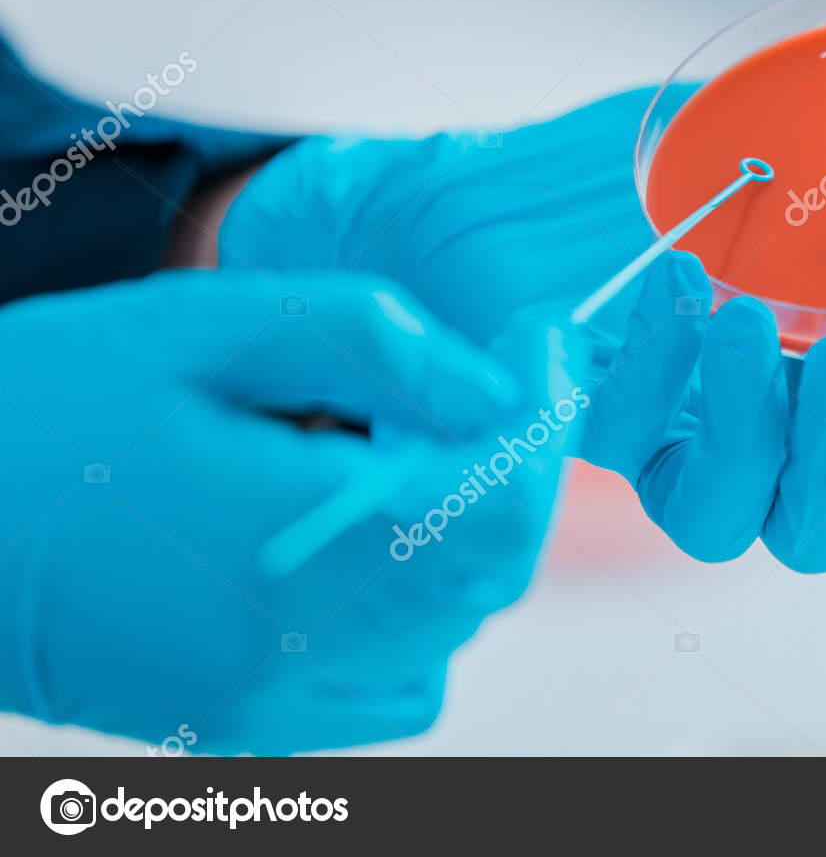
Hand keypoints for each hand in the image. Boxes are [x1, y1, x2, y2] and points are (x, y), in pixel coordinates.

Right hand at [0, 271, 575, 752]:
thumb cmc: (49, 404)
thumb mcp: (211, 330)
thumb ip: (376, 347)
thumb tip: (498, 388)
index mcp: (299, 549)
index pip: (502, 507)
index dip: (544, 418)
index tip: (539, 345)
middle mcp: (297, 653)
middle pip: (489, 570)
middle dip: (504, 465)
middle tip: (467, 381)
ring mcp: (267, 706)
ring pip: (449, 629)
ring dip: (455, 537)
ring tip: (378, 454)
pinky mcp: (237, 726)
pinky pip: (387, 682)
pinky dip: (405, 613)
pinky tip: (345, 541)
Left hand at [218, 0, 825, 571]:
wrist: (481, 193)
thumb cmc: (642, 159)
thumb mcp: (766, 95)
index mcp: (821, 351)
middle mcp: (749, 416)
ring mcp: (664, 438)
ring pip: (731, 525)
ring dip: (752, 429)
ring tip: (731, 309)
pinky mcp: (583, 434)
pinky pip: (632, 458)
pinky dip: (663, 378)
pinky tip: (664, 282)